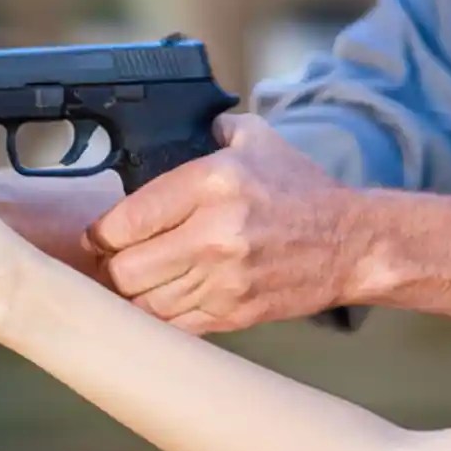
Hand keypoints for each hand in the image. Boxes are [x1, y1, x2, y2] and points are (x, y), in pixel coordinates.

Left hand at [84, 114, 361, 334]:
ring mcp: (223, 279)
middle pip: (125, 269)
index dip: (101, 233)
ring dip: (132, 294)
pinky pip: (173, 325)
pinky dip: (158, 318)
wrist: (351, 243)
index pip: (127, 220)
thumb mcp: (258, 139)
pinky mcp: (234, 312)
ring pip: (144, 303)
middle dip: (111, 266)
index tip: (100, 235)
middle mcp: (213, 233)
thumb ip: (212, 128)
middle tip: (113, 259)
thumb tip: (176, 125)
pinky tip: (160, 301)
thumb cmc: (301, 189)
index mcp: (211, 183)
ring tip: (135, 281)